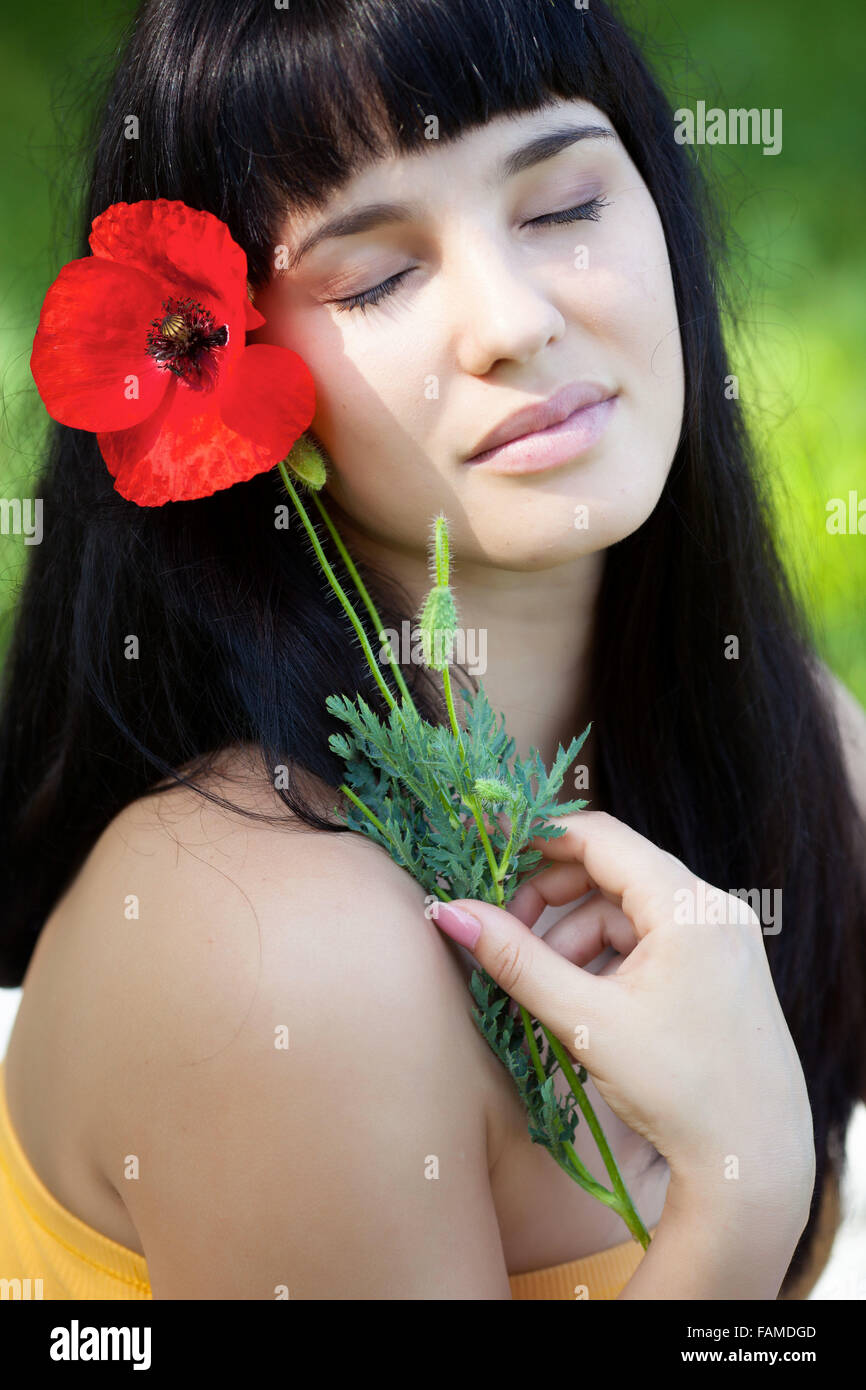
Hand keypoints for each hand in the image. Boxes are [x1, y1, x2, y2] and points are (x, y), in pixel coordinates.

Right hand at [432, 811, 815, 1210]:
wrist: (753, 1162)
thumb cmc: (679, 1090)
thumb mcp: (586, 1020)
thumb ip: (516, 960)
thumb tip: (451, 912)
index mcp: (688, 907)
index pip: (600, 836)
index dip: (538, 835)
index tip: (489, 844)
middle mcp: (713, 908)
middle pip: (612, 872)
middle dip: (552, 900)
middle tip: (506, 936)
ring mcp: (723, 937)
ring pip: (628, 911)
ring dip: (577, 939)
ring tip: (547, 991)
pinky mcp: (723, 967)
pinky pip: (653, 939)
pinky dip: (610, 959)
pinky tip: (586, 1002)